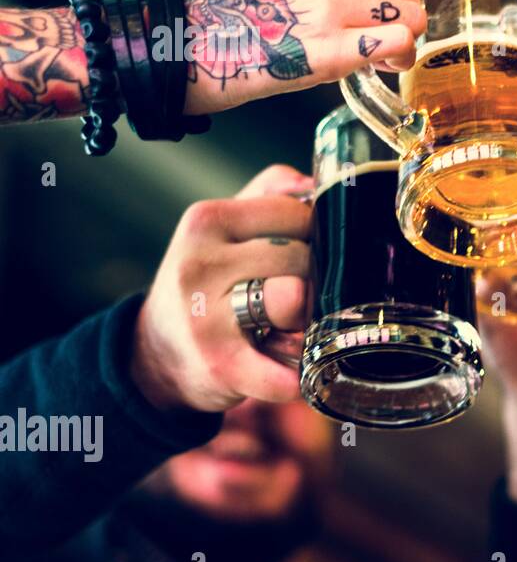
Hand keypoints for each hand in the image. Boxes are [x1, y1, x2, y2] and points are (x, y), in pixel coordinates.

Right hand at [131, 165, 313, 412]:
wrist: (155, 353)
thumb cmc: (206, 282)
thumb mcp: (223, 227)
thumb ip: (269, 193)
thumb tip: (312, 182)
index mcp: (207, 220)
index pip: (296, 213)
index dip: (317, 235)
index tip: (310, 252)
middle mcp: (200, 264)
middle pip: (300, 258)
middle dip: (314, 279)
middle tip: (303, 296)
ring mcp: (206, 316)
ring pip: (295, 300)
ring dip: (310, 319)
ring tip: (298, 327)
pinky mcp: (218, 364)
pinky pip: (278, 371)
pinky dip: (294, 379)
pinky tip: (297, 378)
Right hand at [182, 0, 425, 114]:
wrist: (189, 48)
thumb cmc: (234, 19)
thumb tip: (376, 0)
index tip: (384, 13)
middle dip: (405, 20)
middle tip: (383, 43)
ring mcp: (328, 7)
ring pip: (412, 17)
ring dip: (406, 42)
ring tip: (382, 57)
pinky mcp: (329, 49)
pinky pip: (398, 42)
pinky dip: (401, 57)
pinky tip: (383, 67)